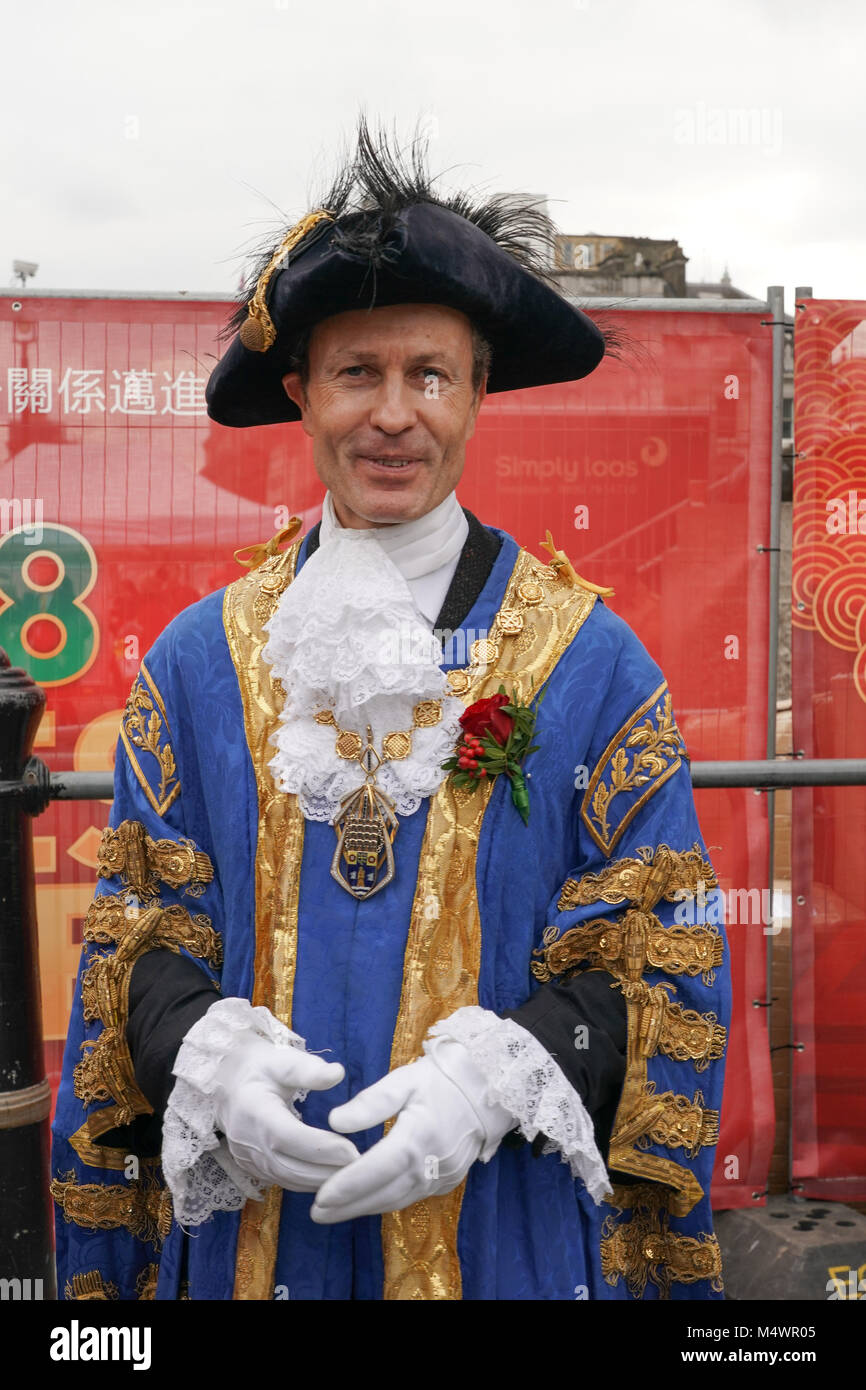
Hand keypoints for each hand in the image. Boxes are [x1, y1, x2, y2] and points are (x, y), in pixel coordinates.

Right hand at [212, 1035, 359, 1192]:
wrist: (227, 1084)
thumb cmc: (260, 1069)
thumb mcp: (282, 1060)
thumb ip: (308, 1069)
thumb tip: (337, 1073)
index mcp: (254, 1112)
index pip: (289, 1137)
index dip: (321, 1148)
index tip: (353, 1151)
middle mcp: (249, 1142)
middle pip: (290, 1167)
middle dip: (327, 1170)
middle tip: (362, 1167)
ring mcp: (248, 1159)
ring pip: (287, 1179)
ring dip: (320, 1182)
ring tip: (353, 1175)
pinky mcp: (253, 1169)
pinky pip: (283, 1181)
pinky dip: (308, 1183)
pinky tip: (332, 1178)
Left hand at [310, 1042, 512, 1222]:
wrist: (486, 1090)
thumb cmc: (440, 1081)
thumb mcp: (403, 1081)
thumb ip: (370, 1103)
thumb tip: (336, 1122)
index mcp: (417, 1137)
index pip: (375, 1170)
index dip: (347, 1187)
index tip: (320, 1197)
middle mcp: (429, 1165)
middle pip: (383, 1194)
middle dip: (348, 1207)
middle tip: (317, 1213)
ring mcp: (441, 1177)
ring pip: (396, 1201)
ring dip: (364, 1208)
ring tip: (333, 1212)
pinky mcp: (447, 1182)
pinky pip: (410, 1197)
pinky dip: (385, 1202)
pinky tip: (366, 1201)